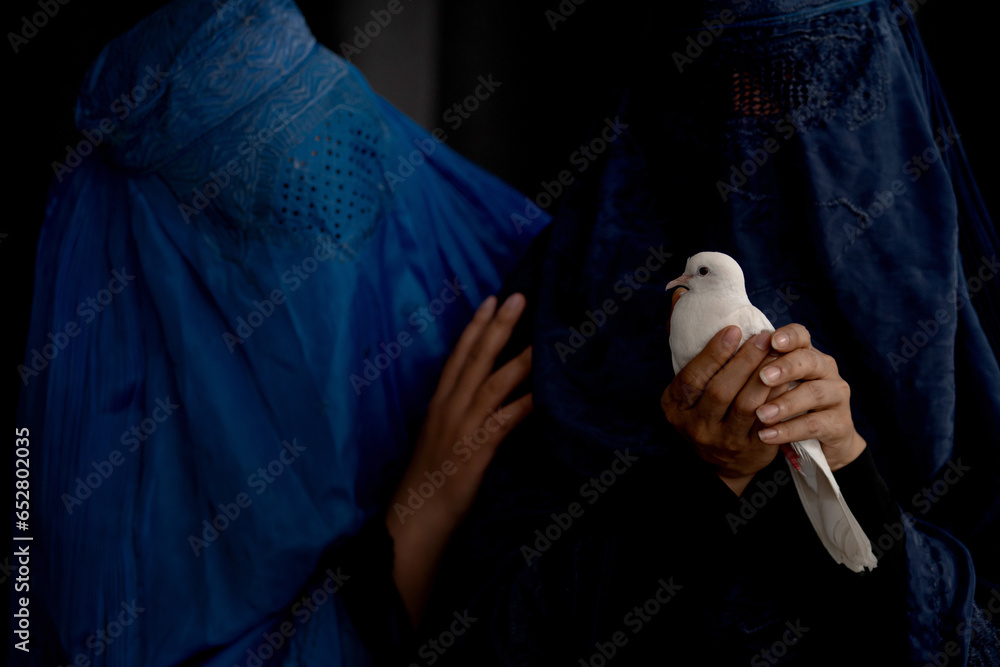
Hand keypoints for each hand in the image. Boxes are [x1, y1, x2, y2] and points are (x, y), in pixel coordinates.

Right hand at [386, 293, 532, 624]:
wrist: (415, 519)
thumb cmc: (429, 483)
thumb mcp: (439, 439)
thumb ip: (456, 416)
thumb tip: (477, 399)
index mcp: (439, 404)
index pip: (457, 356)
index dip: (474, 327)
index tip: (490, 299)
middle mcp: (449, 409)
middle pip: (475, 359)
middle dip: (497, 326)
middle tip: (518, 297)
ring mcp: (462, 427)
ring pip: (491, 382)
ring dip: (517, 356)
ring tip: (539, 336)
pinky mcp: (475, 449)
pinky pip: (505, 420)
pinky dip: (526, 403)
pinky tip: (545, 391)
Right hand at [662, 287, 789, 494]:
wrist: (721, 461)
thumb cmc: (704, 407)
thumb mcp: (688, 383)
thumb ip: (686, 340)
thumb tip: (680, 292)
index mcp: (675, 407)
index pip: (692, 378)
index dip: (714, 354)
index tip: (734, 330)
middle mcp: (695, 427)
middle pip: (720, 391)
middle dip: (744, 361)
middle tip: (764, 336)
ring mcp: (723, 442)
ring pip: (747, 406)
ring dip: (765, 376)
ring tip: (779, 352)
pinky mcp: (751, 451)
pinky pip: (768, 420)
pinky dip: (779, 397)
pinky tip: (790, 377)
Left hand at [753, 324, 865, 471]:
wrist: (823, 442)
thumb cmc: (790, 406)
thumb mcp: (774, 385)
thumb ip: (759, 369)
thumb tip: (726, 351)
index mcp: (806, 354)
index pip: (801, 336)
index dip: (788, 336)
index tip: (771, 340)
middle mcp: (825, 370)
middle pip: (809, 361)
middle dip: (785, 367)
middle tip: (763, 376)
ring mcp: (836, 396)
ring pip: (814, 393)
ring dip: (785, 403)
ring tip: (760, 414)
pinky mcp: (839, 424)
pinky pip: (814, 425)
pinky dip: (789, 430)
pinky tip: (766, 435)